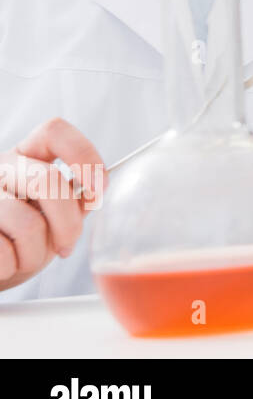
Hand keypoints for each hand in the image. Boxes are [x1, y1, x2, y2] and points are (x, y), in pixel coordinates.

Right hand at [0, 119, 104, 291]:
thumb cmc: (20, 239)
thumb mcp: (50, 214)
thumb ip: (72, 199)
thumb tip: (95, 190)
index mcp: (24, 157)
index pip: (54, 132)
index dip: (83, 154)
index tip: (97, 188)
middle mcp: (0, 168)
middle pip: (47, 181)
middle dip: (68, 224)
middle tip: (66, 247)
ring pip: (27, 223)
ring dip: (35, 254)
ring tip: (26, 259)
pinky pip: (3, 251)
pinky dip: (13, 266)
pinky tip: (6, 264)